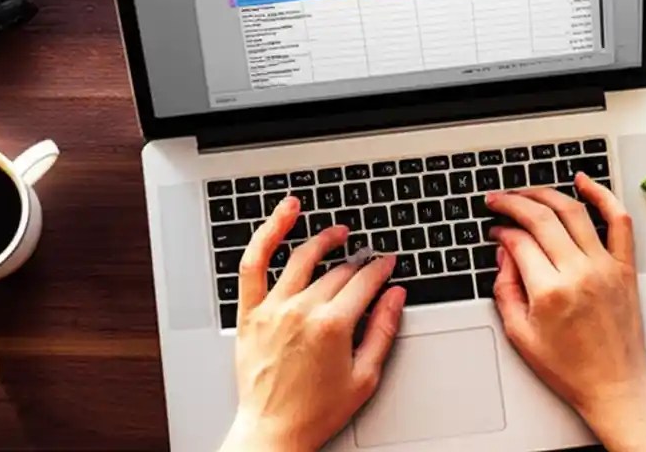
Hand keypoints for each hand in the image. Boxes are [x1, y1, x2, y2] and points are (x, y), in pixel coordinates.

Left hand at [219, 197, 406, 451]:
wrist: (273, 431)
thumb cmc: (316, 412)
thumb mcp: (365, 376)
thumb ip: (383, 330)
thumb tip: (395, 296)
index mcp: (333, 325)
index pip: (365, 281)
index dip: (381, 268)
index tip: (388, 264)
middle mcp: (302, 310)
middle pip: (338, 272)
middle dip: (359, 263)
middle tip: (368, 262)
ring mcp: (273, 308)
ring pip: (302, 258)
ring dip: (324, 239)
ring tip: (337, 233)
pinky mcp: (250, 313)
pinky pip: (254, 264)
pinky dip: (267, 234)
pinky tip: (283, 215)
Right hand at [487, 174, 645, 451]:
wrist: (615, 386)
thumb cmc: (570, 369)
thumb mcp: (521, 335)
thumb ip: (505, 290)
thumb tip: (503, 254)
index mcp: (549, 292)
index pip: (517, 241)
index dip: (500, 230)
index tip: (494, 230)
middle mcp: (579, 273)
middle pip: (541, 218)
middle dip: (514, 202)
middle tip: (499, 200)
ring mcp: (605, 266)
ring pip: (573, 211)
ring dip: (546, 193)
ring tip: (529, 191)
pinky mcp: (625, 267)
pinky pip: (618, 221)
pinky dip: (602, 195)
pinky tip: (584, 181)